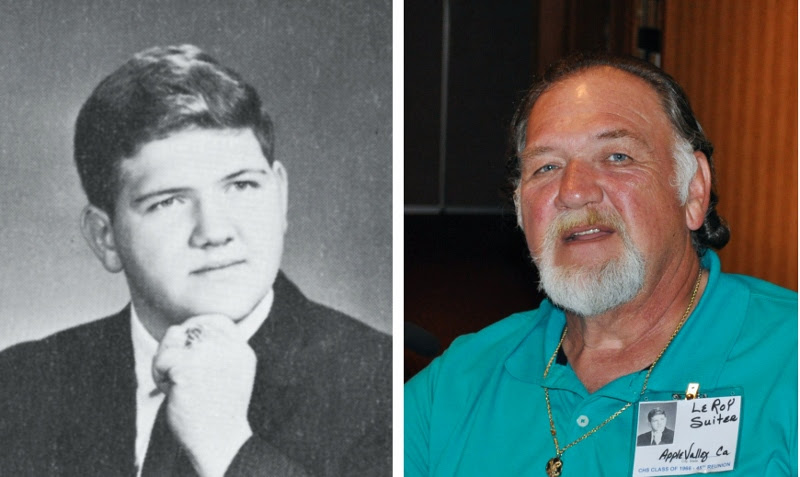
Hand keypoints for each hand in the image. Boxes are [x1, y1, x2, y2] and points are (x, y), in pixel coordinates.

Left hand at [152, 314, 256, 476]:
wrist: (218, 440)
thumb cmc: (217, 412)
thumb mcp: (227, 374)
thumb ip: (216, 350)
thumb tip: (179, 331)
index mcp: (241, 350)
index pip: (217, 320)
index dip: (196, 326)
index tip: (185, 343)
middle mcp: (228, 348)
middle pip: (191, 327)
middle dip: (176, 345)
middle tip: (176, 371)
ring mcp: (209, 355)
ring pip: (173, 339)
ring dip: (165, 359)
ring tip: (174, 383)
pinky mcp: (188, 366)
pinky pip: (162, 359)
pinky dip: (159, 375)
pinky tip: (170, 391)